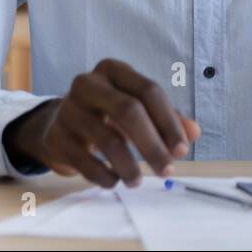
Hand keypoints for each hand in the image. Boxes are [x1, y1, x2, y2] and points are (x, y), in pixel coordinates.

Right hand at [3, 58, 201, 188]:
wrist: (59, 125)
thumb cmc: (106, 114)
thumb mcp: (137, 108)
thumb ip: (167, 118)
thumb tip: (194, 132)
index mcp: (113, 70)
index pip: (149, 91)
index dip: (168, 122)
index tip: (182, 150)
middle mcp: (88, 83)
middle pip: (128, 111)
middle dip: (152, 145)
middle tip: (167, 170)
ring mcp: (69, 109)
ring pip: (107, 139)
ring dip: (129, 166)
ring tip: (137, 181)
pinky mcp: (57, 137)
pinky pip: (86, 162)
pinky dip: (105, 176)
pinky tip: (114, 181)